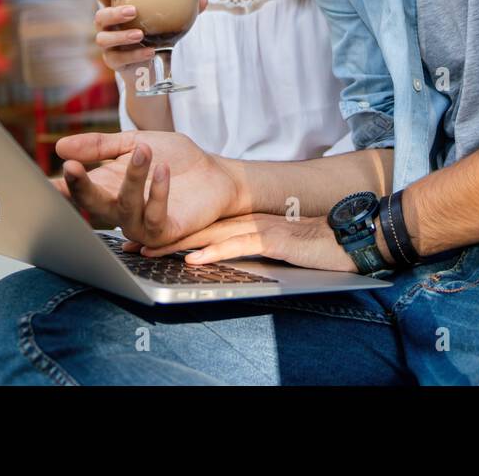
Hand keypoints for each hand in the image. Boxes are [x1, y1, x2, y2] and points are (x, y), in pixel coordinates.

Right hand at [56, 130, 240, 247]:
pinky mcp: (165, 232)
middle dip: (79, 187)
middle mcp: (119, 208)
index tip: (40, 177)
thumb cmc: (175, 159)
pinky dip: (157, 193)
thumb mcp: (134, 142)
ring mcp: (141, 223)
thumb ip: (100, 146)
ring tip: (144, 150)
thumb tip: (60, 146)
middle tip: (71, 166)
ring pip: (125, 207)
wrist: (214, 172)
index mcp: (108, 186)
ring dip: (133, 179)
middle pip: (90, 203)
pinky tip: (163, 170)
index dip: (57, 186)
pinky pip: (155, 217)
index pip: (76, 189)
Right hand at [93, 0, 207, 78]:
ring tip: (140, 34)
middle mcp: (107, 25)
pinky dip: (134, 55)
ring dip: (121, 35)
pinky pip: (118, 58)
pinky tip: (150, 51)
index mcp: (117, 7)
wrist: (151, 65)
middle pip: (100, 15)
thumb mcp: (169, 20)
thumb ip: (184, 8)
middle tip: (133, 11)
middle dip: (114, 12)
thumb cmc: (156, 34)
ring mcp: (108, 44)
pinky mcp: (113, 61)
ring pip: (104, 38)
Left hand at [126, 214, 356, 271]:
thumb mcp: (273, 245)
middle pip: (197, 226)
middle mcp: (247, 220)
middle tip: (131, 243)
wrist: (348, 238)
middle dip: (161, 234)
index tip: (141, 239)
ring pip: (211, 234)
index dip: (169, 231)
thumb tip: (214, 257)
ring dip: (178, 243)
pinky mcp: (274, 240)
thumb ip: (247, 246)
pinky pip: (239, 245)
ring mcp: (260, 228)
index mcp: (245, 221)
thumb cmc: (313, 246)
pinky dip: (215, 252)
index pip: (200, 225)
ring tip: (150, 250)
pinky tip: (195, 259)